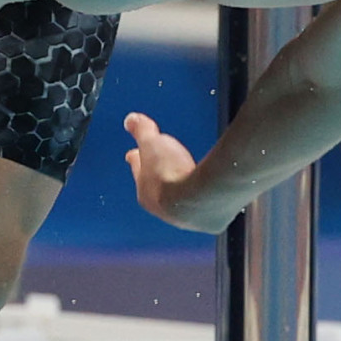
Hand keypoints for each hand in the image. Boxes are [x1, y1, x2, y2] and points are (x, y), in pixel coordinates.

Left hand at [123, 112, 205, 226]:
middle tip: (162, 167)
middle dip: (159, 177)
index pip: (139, 172)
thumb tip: (131, 121)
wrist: (197, 198)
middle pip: (159, 189)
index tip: (133, 154)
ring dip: (182, 189)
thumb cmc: (172, 174)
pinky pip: (203, 208)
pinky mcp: (208, 220)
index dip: (137, 159)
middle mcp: (163, 209)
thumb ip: (142, 131)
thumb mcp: (151, 143)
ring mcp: (185, 217)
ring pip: (180, 200)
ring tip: (188, 179)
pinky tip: (209, 194)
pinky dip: (204, 199)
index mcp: (145, 191)